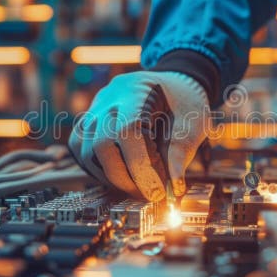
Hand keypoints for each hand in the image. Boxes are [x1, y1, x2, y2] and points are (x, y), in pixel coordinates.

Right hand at [68, 71, 208, 200]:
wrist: (172, 82)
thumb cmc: (184, 101)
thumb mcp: (195, 122)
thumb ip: (182, 152)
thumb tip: (174, 187)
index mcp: (137, 91)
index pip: (128, 131)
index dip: (140, 167)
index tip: (156, 193)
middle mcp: (109, 98)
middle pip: (101, 143)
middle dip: (124, 177)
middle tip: (148, 194)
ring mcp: (95, 108)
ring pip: (85, 149)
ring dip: (110, 175)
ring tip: (136, 185)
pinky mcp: (89, 120)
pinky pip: (81, 148)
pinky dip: (98, 167)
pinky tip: (121, 173)